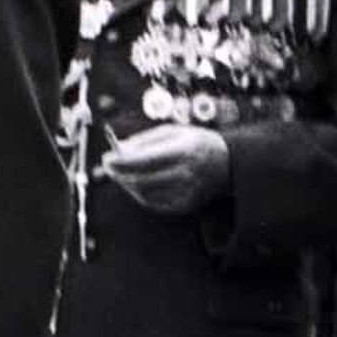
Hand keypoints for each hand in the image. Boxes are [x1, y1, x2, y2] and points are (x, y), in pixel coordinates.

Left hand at [96, 124, 230, 213]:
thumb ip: (145, 140)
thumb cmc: (197, 143)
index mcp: (182, 151)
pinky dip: (142, 194)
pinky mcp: (186, 205)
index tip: (107, 158)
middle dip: (120, 174)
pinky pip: (155, 203)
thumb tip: (119, 149)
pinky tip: (138, 184)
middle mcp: (185, 174)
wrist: (229, 164)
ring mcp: (186, 192)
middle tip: (108, 168)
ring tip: (122, 174)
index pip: (143, 160)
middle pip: (141, 180)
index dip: (121, 161)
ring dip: (128, 184)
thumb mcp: (174, 132)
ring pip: (145, 194)